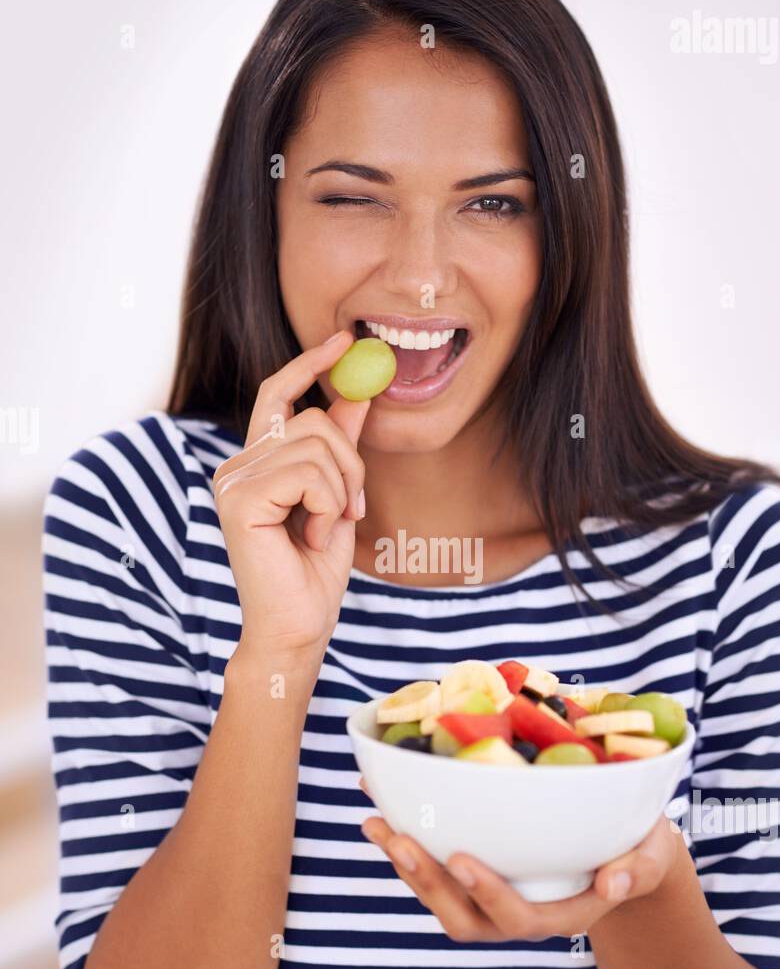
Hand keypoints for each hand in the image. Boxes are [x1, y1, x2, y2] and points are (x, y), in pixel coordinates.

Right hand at [213, 330, 369, 660]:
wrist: (297, 628)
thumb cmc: (313, 574)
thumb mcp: (338, 498)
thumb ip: (340, 447)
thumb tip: (357, 392)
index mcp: (255, 463)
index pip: (278, 394)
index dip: (310, 362)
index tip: (346, 340)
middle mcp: (236, 465)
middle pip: (312, 418)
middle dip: (351, 463)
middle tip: (351, 509)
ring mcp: (233, 479)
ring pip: (317, 443)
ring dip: (342, 490)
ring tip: (325, 529)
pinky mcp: (239, 498)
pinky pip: (310, 473)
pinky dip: (328, 505)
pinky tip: (310, 537)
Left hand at [360, 790, 681, 941]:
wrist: (624, 850)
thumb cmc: (639, 847)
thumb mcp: (650, 854)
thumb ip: (638, 869)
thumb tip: (614, 883)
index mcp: (561, 914)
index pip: (517, 918)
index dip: (487, 894)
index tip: (462, 859)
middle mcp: (517, 914)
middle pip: (462, 917)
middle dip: (426, 880)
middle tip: (398, 837)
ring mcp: (490, 899)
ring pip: (438, 896)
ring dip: (403, 863)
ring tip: (374, 822)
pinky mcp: (473, 877)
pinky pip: (433, 868)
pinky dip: (404, 838)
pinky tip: (381, 800)